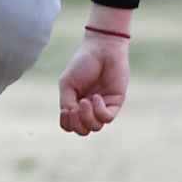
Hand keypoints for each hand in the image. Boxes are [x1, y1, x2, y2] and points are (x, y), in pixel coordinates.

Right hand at [57, 14, 131, 135]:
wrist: (101, 50)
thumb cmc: (82, 64)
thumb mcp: (67, 84)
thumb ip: (66, 102)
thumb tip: (71, 116)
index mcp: (76, 104)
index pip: (70, 126)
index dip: (66, 123)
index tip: (65, 109)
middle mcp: (89, 109)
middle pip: (82, 131)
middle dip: (76, 123)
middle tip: (74, 107)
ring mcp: (103, 106)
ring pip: (95, 127)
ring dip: (86, 117)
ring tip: (85, 100)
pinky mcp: (116, 103)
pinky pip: (107, 118)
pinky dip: (99, 110)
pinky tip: (96, 97)